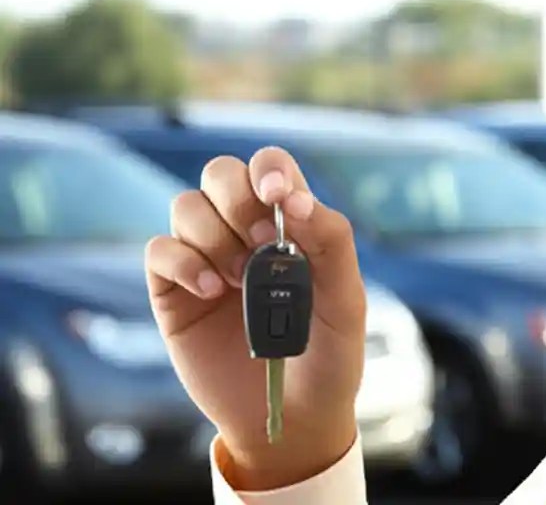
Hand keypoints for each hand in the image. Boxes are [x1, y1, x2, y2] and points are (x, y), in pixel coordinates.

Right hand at [144, 146, 366, 489]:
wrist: (293, 418)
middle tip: (265, 244)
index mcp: (292, 225)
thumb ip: (331, 244)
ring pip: (186, 206)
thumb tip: (295, 199)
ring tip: (241, 280)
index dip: (269, 169)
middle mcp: (245, 233)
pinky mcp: (174, 292)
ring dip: (214, 235)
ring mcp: (207, 259)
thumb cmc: (328, 358)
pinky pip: (159, 250)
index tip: (278, 196)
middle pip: (220, 174)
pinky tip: (211, 290)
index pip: (271, 168)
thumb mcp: (346, 303)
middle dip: (239, 199)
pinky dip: (182, 261)